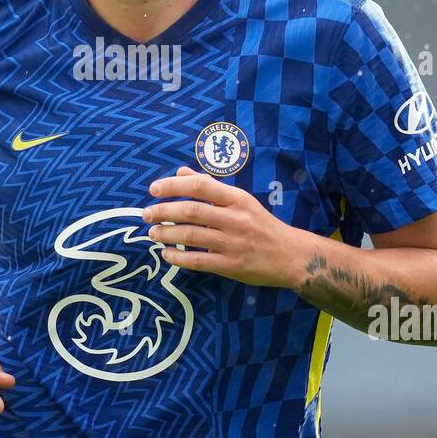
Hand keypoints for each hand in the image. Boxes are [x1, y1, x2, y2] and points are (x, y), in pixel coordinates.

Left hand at [140, 165, 300, 288]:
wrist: (291, 256)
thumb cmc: (261, 224)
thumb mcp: (240, 200)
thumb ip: (210, 186)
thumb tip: (181, 171)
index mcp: (237, 199)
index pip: (200, 186)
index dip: (173, 185)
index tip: (153, 189)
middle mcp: (235, 219)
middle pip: (191, 211)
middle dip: (163, 211)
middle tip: (146, 214)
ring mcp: (233, 243)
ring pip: (192, 236)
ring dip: (166, 234)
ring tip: (152, 233)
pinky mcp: (232, 266)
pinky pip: (198, 260)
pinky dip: (178, 257)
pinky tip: (166, 254)